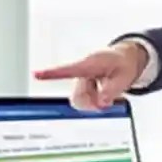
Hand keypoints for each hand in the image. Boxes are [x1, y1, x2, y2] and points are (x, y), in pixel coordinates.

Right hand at [33, 41, 148, 109]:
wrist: (125, 58)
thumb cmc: (123, 62)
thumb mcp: (125, 76)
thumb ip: (113, 90)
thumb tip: (102, 102)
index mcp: (90, 64)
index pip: (68, 70)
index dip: (51, 74)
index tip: (36, 74)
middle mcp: (83, 73)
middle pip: (77, 96)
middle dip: (90, 104)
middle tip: (107, 102)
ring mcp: (83, 81)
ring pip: (81, 101)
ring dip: (95, 102)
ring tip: (110, 92)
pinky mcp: (85, 86)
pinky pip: (87, 100)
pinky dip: (97, 101)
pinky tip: (105, 92)